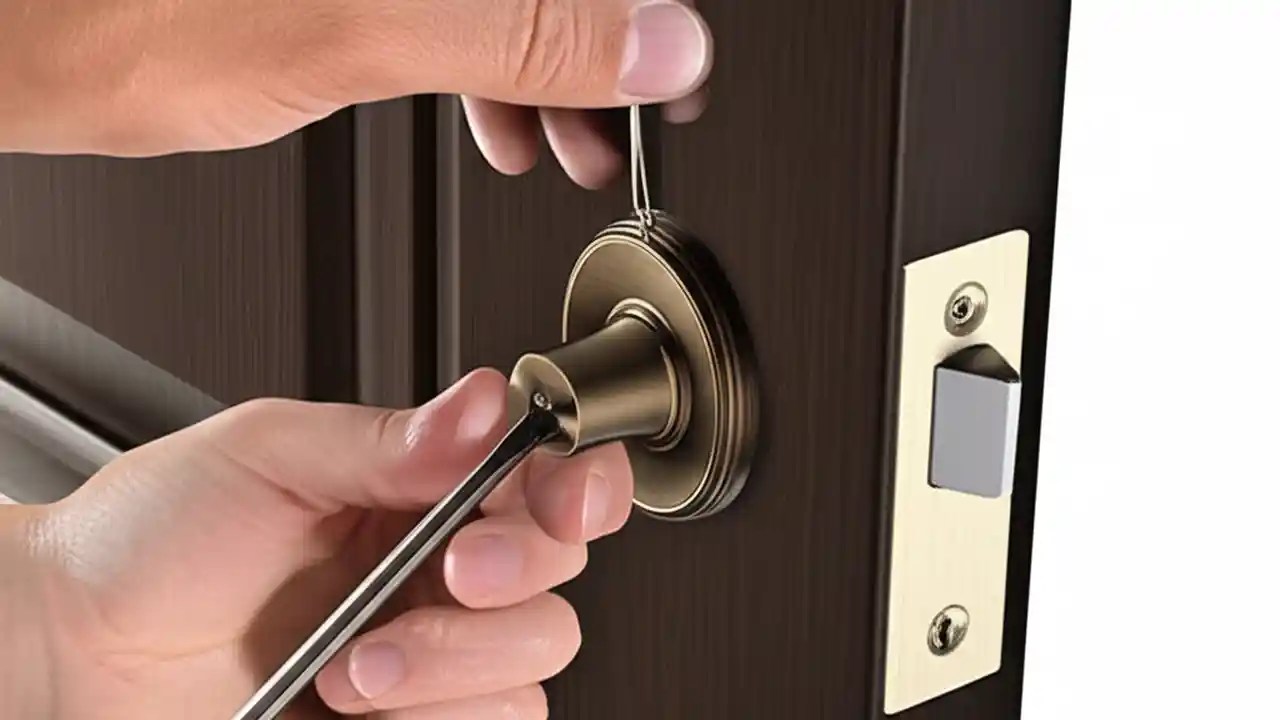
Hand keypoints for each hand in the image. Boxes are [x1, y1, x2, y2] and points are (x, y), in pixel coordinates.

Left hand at [0, 0, 712, 186]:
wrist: (41, 36)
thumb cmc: (147, 14)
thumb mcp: (366, 29)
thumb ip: (526, 30)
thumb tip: (659, 40)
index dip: (649, 18)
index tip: (679, 75)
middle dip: (603, 55)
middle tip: (635, 122)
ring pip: (509, 6)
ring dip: (553, 76)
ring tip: (569, 146)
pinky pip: (459, 22)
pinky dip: (492, 77)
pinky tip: (498, 127)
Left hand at [0, 369, 632, 717]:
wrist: (74, 656)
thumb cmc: (150, 541)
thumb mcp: (266, 455)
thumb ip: (389, 436)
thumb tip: (487, 402)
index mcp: (417, 489)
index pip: (544, 476)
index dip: (582, 483)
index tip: (566, 497)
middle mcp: (436, 569)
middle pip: (560, 570)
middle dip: (516, 570)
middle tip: (454, 568)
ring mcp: (430, 653)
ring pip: (534, 659)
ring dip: (455, 660)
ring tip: (358, 660)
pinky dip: (442, 717)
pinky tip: (367, 704)